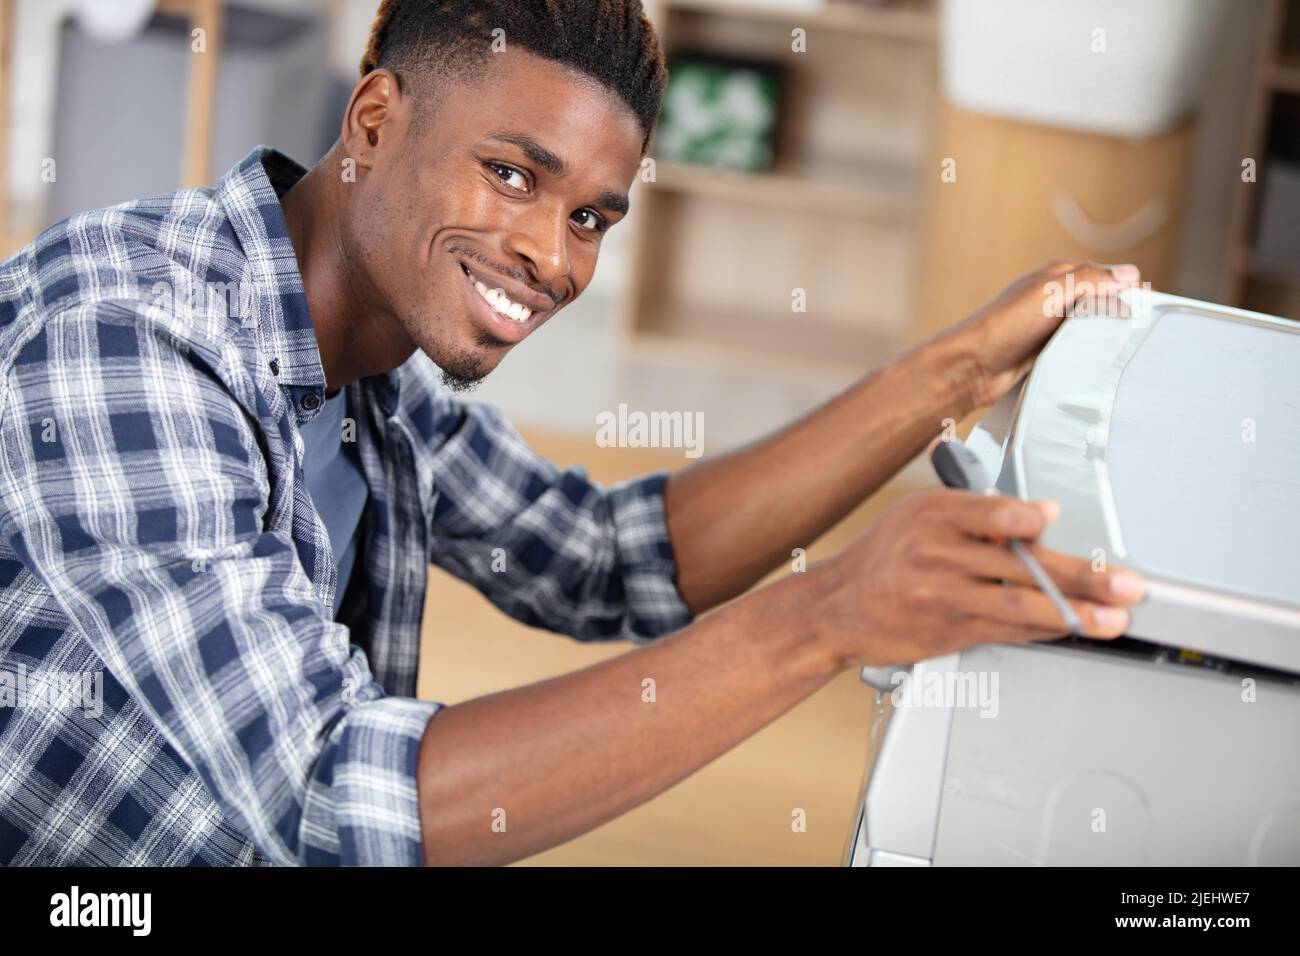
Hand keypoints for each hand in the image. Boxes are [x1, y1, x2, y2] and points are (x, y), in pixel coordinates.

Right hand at [814, 489, 1145, 667]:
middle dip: (1085, 576)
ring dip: (1077, 614)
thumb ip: (975, 515)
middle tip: (1127, 584)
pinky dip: (1046, 630)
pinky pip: (1008, 631)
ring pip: (1021, 605)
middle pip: (1022, 565)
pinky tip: (1074, 628)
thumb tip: (1037, 520)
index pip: (992, 512)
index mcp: (934, 515)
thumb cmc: (884, 559)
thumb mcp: (918, 516)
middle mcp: (937, 554)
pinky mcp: (949, 631)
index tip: (1057, 518)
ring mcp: (943, 596)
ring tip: (1114, 618)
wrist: (837, 609)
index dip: (1029, 518)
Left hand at [942, 259, 1141, 408]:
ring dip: (1103, 336)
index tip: (1144, 305)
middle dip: (1118, 313)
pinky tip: (1095, 362)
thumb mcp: (1051, 293)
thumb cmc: (1003, 326)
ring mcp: (1049, 325)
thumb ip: (1090, 280)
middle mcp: (1054, 298)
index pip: (1105, 276)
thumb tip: (1128, 274)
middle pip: (1101, 302)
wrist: (972, 366)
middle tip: (1136, 330)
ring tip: (1120, 348)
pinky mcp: (1045, 349)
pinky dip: (1087, 353)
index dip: (1126, 289)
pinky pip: (1077, 348)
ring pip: (1090, 327)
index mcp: (1057, 276)